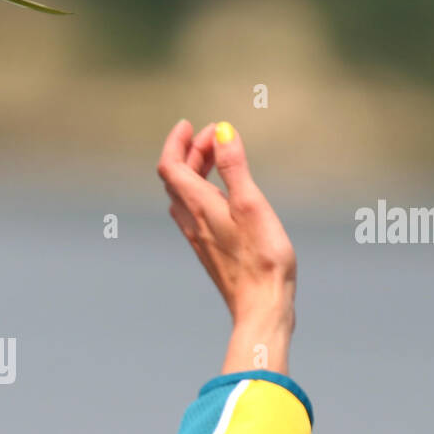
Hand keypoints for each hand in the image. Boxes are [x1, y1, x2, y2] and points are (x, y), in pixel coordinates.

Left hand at [157, 119, 296, 372]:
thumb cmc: (263, 259)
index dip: (175, 142)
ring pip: (183, 196)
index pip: (170, 167)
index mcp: (199, 207)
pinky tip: (221, 196)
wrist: (261, 308)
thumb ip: (234, 167)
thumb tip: (220, 132)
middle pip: (176, 179)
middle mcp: (192, 222)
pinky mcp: (210, 251)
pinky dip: (201, 192)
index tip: (189, 124)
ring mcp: (199, 238)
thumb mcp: (251, 205)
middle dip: (189, 152)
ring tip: (218, 158)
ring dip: (194, 171)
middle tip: (213, 136)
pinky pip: (194, 213)